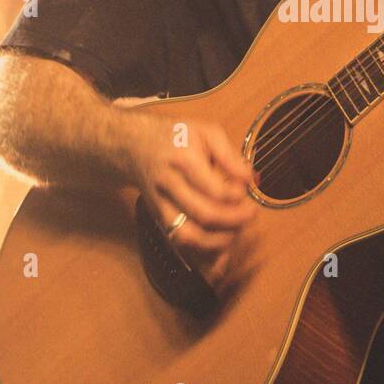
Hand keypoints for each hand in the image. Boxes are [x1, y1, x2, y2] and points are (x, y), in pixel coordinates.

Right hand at [121, 113, 258, 296]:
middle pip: (204, 214)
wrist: (133, 145)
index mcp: (183, 159)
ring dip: (217, 242)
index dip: (236, 196)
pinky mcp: (158, 217)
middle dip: (234, 221)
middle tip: (250, 214)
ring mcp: (161, 204)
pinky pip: (179, 241)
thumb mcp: (205, 130)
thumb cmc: (174, 136)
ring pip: (188, 235)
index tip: (246, 191)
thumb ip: (229, 155)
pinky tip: (219, 250)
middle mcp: (169, 184)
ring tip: (236, 233)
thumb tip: (250, 178)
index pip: (213, 188)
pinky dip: (200, 252)